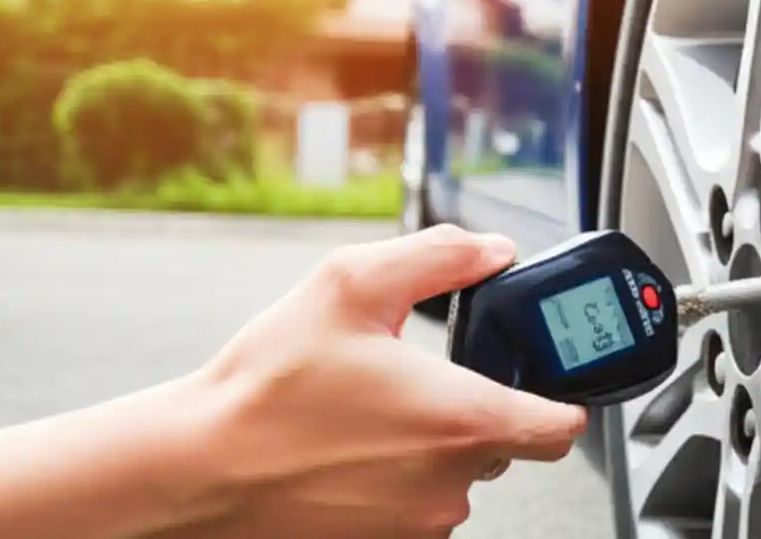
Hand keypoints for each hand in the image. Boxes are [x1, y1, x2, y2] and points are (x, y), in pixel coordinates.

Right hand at [182, 225, 586, 537]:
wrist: (197, 468)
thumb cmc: (267, 388)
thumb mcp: (350, 285)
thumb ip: (439, 256)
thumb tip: (493, 250)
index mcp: (463, 419)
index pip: (564, 425)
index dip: (563, 394)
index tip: (547, 377)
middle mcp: (451, 483)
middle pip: (507, 441)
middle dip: (477, 405)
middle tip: (425, 377)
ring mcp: (419, 524)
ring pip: (459, 474)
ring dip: (434, 442)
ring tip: (374, 411)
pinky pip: (418, 504)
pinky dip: (400, 475)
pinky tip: (353, 446)